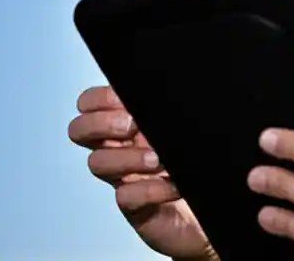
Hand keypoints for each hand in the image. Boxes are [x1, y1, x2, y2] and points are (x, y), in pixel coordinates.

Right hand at [67, 86, 216, 260]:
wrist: (214, 209)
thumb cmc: (201, 163)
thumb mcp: (191, 127)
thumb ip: (180, 107)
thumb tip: (183, 84)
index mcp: (130, 124)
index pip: (92, 102)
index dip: (100, 98)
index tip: (129, 100)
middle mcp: (121, 149)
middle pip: (80, 129)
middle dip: (101, 124)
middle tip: (132, 127)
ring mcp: (125, 177)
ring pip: (97, 162)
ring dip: (128, 157)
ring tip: (161, 160)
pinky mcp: (135, 207)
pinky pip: (125, 196)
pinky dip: (151, 189)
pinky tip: (176, 186)